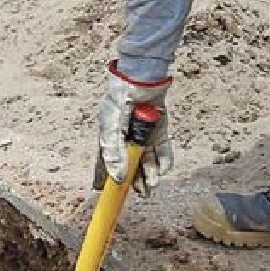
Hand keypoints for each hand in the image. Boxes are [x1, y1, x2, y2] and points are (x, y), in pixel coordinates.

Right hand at [94, 60, 171, 196]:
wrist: (143, 76)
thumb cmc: (121, 97)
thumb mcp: (112, 125)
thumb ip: (114, 151)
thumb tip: (117, 177)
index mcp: (110, 136)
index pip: (106, 162)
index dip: (106, 178)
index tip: (107, 194)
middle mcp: (127, 138)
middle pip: (130, 164)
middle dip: (135, 180)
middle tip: (141, 193)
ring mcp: (144, 135)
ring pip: (147, 159)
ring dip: (150, 172)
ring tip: (152, 184)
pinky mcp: (159, 131)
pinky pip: (162, 149)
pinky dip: (164, 160)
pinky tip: (162, 169)